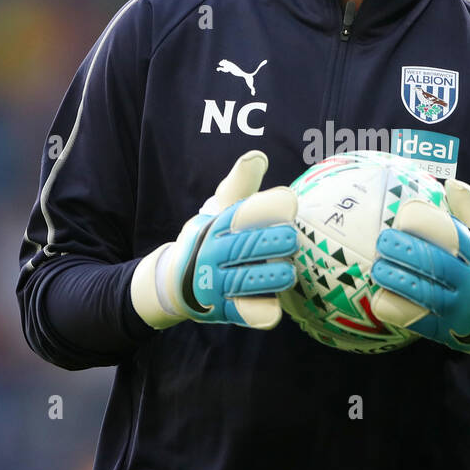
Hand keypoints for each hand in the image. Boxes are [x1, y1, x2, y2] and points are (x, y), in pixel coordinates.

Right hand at [131, 150, 297, 328]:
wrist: (176, 280)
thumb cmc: (213, 236)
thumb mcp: (221, 206)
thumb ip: (241, 183)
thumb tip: (257, 156)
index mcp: (216, 223)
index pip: (243, 212)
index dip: (269, 206)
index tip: (289, 203)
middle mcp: (212, 253)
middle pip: (248, 246)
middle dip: (276, 241)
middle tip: (292, 238)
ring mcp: (216, 284)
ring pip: (249, 281)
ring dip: (273, 276)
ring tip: (287, 271)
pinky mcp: (224, 310)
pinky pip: (249, 313)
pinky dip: (262, 311)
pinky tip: (274, 307)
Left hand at [369, 179, 469, 369]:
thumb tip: (452, 184)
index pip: (452, 234)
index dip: (424, 223)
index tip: (403, 216)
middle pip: (434, 263)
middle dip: (403, 250)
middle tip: (383, 241)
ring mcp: (459, 310)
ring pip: (422, 292)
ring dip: (395, 279)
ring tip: (378, 269)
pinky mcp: (444, 331)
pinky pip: (415, 320)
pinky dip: (395, 307)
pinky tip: (380, 297)